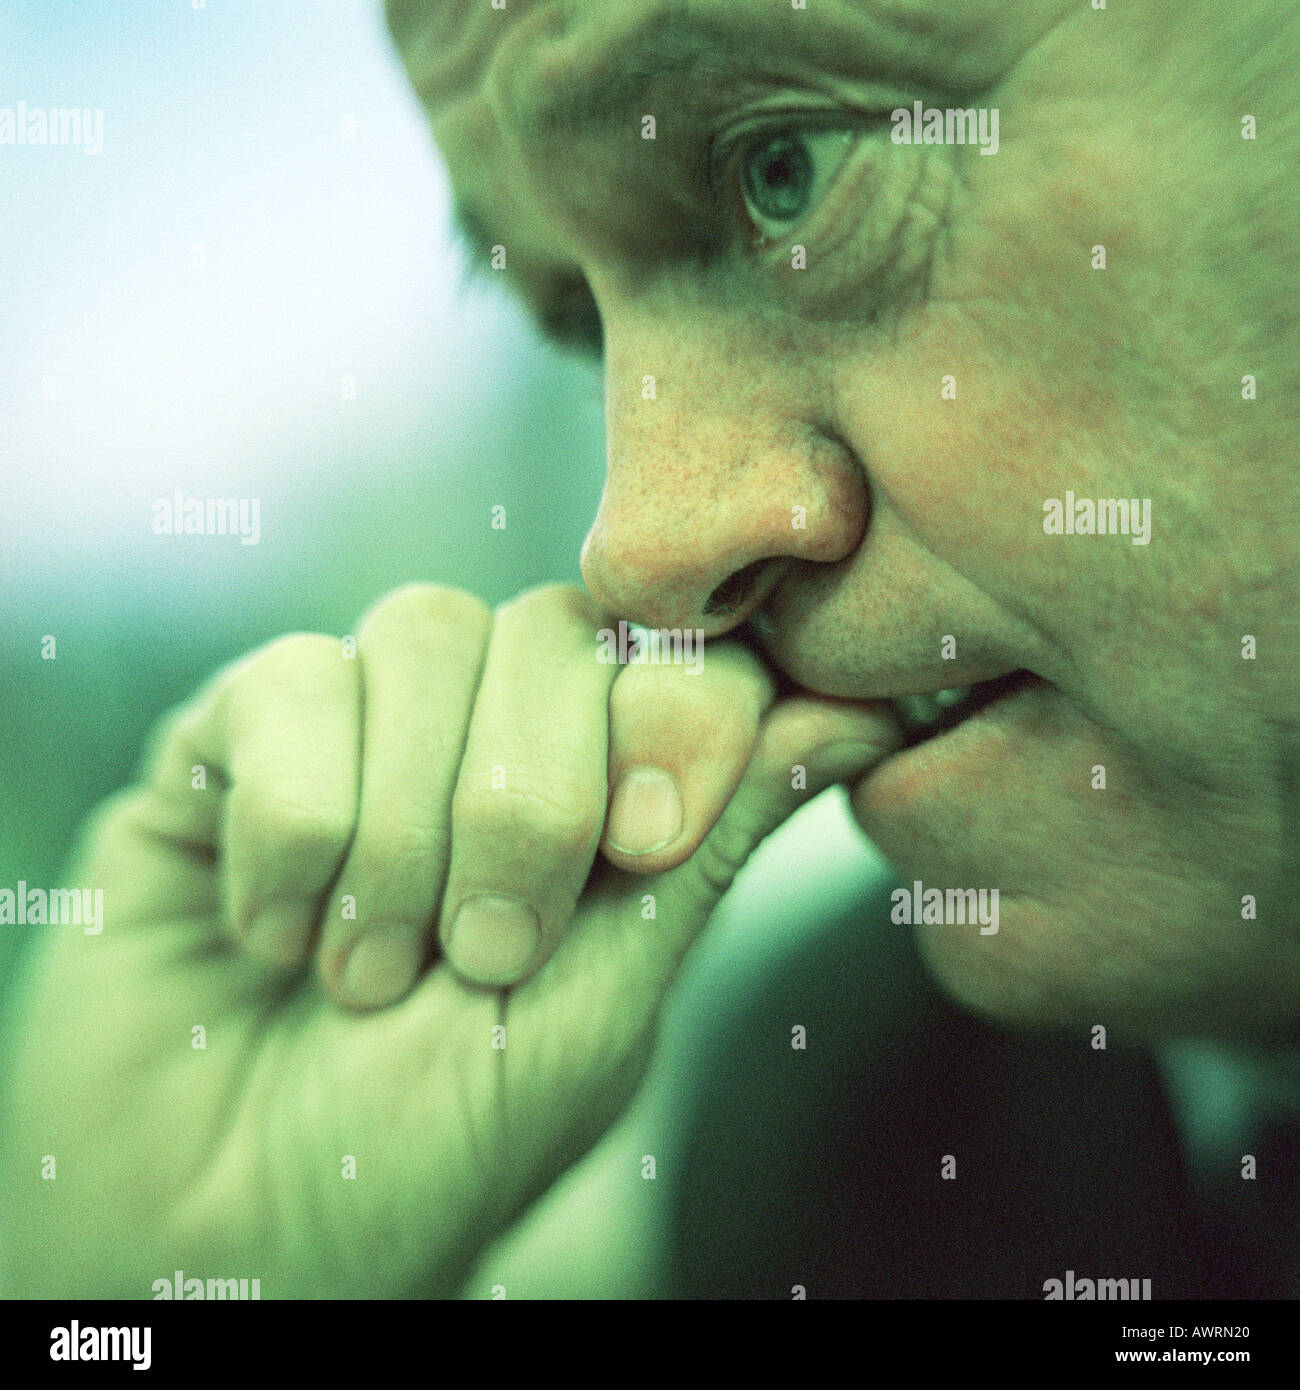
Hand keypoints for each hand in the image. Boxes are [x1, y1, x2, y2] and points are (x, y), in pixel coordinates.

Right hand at [0, 583, 899, 1297]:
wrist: (232, 1232)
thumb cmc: (434, 1144)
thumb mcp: (603, 1001)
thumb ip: (714, 841)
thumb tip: (862, 710)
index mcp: (595, 790)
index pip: (678, 650)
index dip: (678, 713)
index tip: (646, 842)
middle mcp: (481, 733)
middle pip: (552, 624)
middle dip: (532, 800)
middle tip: (488, 954)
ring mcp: (361, 723)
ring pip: (424, 630)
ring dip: (407, 826)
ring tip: (373, 970)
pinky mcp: (232, 737)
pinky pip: (285, 683)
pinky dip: (293, 829)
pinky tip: (275, 936)